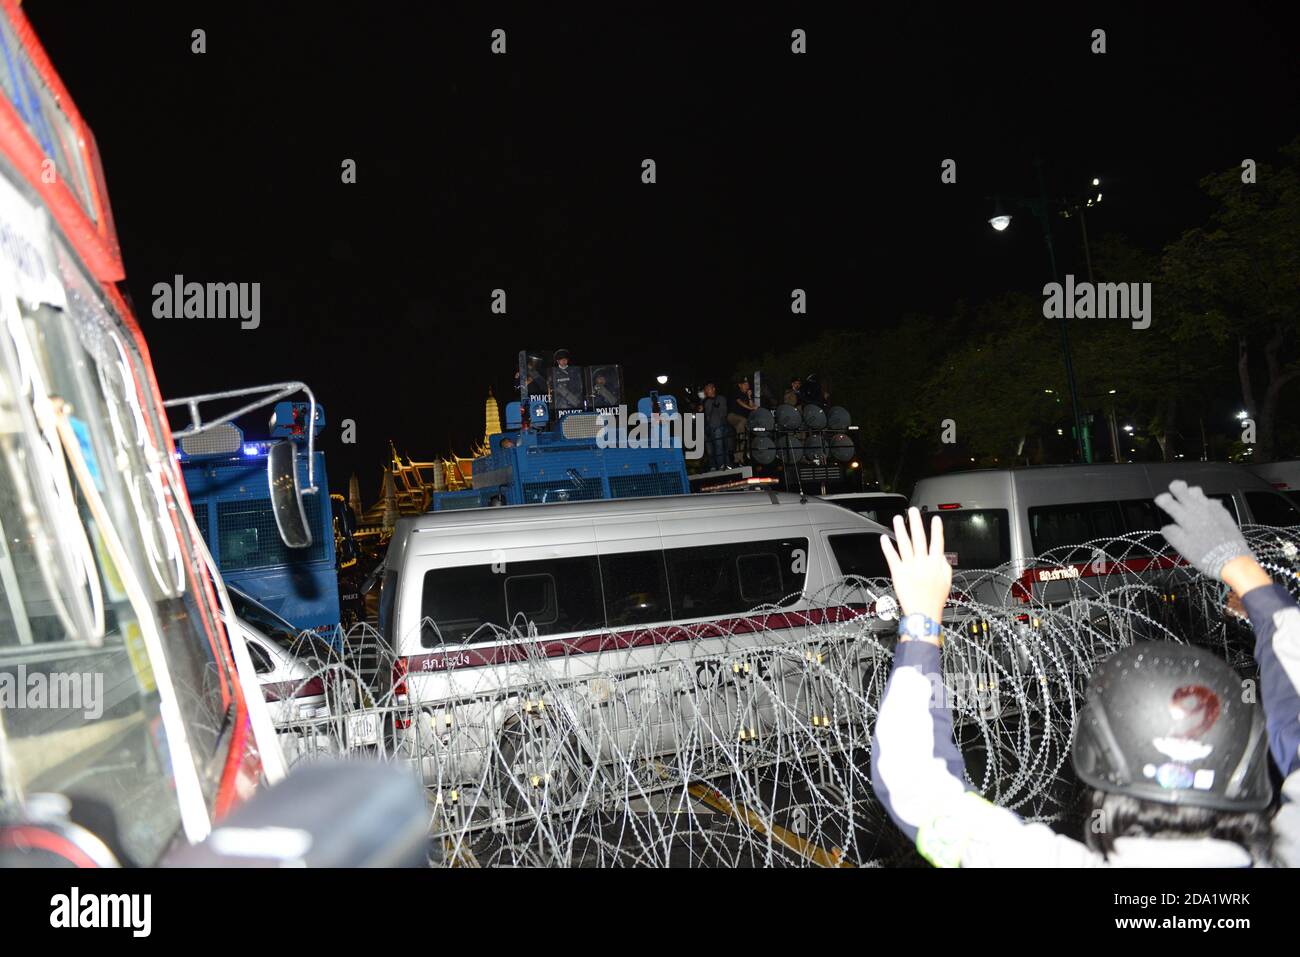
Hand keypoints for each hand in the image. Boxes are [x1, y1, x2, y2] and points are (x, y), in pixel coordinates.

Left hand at [880, 507, 951, 626]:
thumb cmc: (935, 600)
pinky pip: (892, 557)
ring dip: (901, 530)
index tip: (935, 519)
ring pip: (905, 544)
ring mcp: (910, 567)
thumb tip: (941, 554)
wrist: (923, 613)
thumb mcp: (947, 581)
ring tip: (898, 519)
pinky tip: (884, 538)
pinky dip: (887, 547)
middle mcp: (923, 563)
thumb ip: (945, 566)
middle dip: (916, 523)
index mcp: (936, 564)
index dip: (936, 530)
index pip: (937, 543)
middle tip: (913, 511)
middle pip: (919, 539)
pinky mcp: (898, 573)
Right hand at [1155, 480, 1253, 581]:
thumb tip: (1166, 528)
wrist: (1232, 559)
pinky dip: (1205, 502)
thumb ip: (1172, 534)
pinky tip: (1205, 509)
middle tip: (1174, 487)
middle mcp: (1199, 510)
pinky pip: (1212, 501)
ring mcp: (1212, 509)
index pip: (1169, 502)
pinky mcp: (1223, 512)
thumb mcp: (1183, 548)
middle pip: (1184, 491)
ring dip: (1191, 493)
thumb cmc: (1206, 555)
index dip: (1163, 499)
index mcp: (1186, 518)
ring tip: (1189, 496)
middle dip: (1177, 488)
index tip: (1161, 500)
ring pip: (1199, 493)